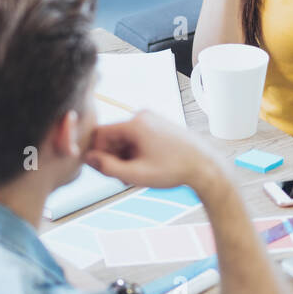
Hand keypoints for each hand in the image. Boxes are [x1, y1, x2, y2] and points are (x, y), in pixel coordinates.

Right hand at [85, 110, 225, 194]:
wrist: (205, 165)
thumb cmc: (174, 170)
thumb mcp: (137, 174)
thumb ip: (108, 168)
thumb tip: (88, 159)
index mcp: (135, 123)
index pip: (100, 134)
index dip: (96, 153)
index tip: (103, 171)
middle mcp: (142, 116)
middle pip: (112, 136)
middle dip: (112, 157)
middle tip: (123, 178)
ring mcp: (151, 119)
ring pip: (124, 138)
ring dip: (123, 156)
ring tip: (136, 174)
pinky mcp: (157, 125)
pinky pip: (136, 137)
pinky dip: (134, 152)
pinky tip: (143, 166)